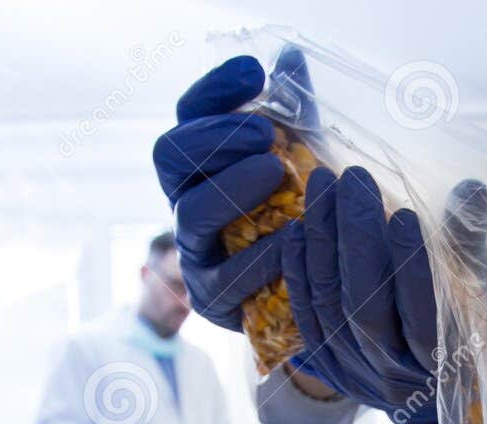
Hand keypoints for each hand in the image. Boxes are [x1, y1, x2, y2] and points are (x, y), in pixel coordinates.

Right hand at [151, 51, 316, 330]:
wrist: (315, 302)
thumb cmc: (302, 220)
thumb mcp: (304, 162)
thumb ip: (294, 116)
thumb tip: (289, 58)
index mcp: (204, 164)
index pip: (190, 115)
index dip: (215, 91)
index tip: (254, 73)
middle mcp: (188, 202)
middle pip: (171, 156)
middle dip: (215, 138)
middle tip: (265, 133)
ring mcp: (196, 252)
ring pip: (191, 213)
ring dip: (232, 188)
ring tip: (277, 172)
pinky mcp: (214, 300)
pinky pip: (226, 276)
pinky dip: (260, 255)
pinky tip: (292, 238)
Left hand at [282, 170, 486, 423]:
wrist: (429, 396)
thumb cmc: (461, 332)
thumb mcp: (476, 293)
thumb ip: (468, 243)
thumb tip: (470, 186)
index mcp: (440, 362)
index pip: (422, 315)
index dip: (411, 267)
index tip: (405, 214)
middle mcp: (392, 374)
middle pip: (364, 306)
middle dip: (357, 237)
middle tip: (355, 178)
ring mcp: (353, 372)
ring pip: (329, 304)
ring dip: (323, 240)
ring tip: (324, 185)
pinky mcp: (326, 364)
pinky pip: (305, 315)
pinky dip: (299, 270)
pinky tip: (299, 227)